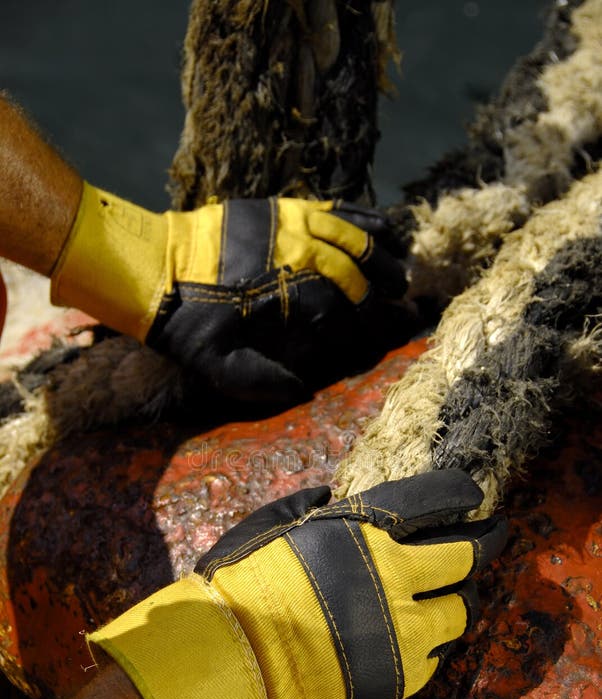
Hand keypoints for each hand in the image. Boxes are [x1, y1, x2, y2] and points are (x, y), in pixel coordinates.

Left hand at [51, 186, 405, 403]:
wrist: (153, 267)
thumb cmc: (185, 321)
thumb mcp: (216, 364)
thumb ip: (260, 381)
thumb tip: (302, 391)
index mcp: (289, 294)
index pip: (342, 314)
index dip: (364, 330)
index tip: (376, 342)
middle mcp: (299, 256)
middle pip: (357, 275)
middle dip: (382, 295)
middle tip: (400, 308)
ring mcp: (292, 226)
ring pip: (354, 238)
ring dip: (382, 257)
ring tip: (400, 273)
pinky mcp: (282, 207)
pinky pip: (334, 208)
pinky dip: (363, 216)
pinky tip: (384, 224)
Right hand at [90, 470, 505, 698]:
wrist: (232, 663)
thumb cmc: (241, 585)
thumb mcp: (268, 526)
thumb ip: (305, 507)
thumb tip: (330, 497)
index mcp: (367, 530)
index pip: (437, 499)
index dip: (461, 495)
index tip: (472, 496)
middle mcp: (397, 575)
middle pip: (468, 555)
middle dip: (487, 542)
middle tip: (493, 537)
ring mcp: (404, 631)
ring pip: (462, 610)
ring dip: (461, 597)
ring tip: (455, 594)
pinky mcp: (401, 677)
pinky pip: (437, 656)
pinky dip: (433, 642)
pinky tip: (420, 636)